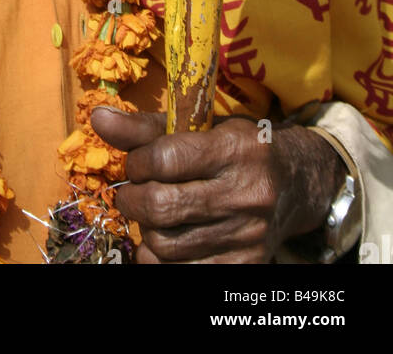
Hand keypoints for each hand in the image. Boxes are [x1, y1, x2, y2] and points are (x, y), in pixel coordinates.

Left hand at [92, 107, 345, 263]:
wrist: (295, 184)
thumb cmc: (238, 148)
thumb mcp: (200, 127)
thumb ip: (146, 127)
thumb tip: (97, 119)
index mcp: (235, 149)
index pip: (164, 159)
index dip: (136, 163)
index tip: (136, 164)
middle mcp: (246, 194)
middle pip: (161, 207)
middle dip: (132, 200)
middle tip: (132, 192)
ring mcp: (247, 236)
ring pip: (166, 246)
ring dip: (145, 230)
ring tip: (151, 215)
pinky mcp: (245, 266)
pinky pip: (182, 272)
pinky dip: (161, 259)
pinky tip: (165, 240)